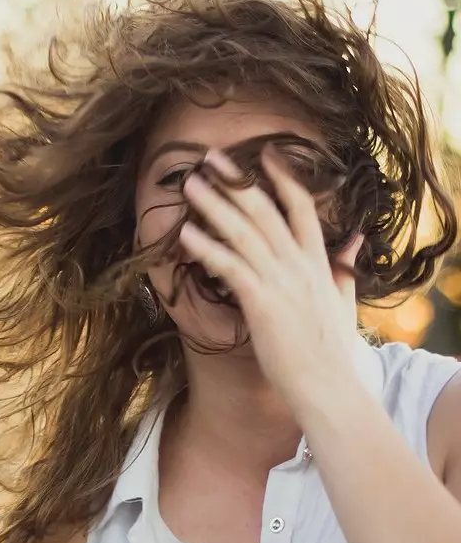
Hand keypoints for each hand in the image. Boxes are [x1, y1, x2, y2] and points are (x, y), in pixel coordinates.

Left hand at [178, 149, 364, 410]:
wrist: (328, 388)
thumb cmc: (331, 351)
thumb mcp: (345, 301)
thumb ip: (344, 268)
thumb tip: (355, 240)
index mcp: (318, 262)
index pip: (301, 207)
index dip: (282, 177)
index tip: (262, 153)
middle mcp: (299, 265)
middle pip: (265, 210)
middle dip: (236, 180)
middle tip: (210, 157)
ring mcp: (280, 281)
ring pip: (243, 231)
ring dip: (214, 204)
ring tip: (190, 184)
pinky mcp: (261, 301)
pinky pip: (228, 266)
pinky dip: (206, 247)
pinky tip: (186, 233)